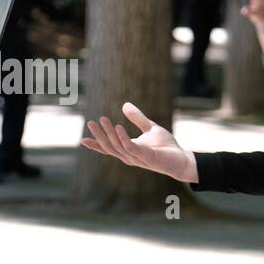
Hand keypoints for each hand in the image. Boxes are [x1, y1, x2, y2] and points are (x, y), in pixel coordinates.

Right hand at [80, 102, 197, 182]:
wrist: (181, 159)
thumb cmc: (166, 146)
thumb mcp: (150, 128)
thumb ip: (138, 118)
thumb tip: (124, 105)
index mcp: (129, 150)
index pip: (109, 148)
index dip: (96, 144)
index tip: (82, 139)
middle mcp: (129, 156)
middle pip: (109, 147)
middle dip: (99, 135)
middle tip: (90, 122)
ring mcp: (136, 157)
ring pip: (117, 146)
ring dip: (108, 133)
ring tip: (102, 120)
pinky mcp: (145, 156)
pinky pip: (130, 147)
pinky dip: (122, 137)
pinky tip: (118, 126)